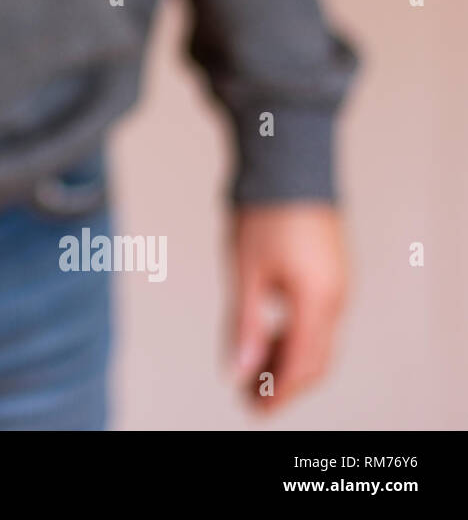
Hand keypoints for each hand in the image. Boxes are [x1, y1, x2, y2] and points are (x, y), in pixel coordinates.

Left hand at [230, 204, 346, 410]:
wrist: (290, 165)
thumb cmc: (264, 213)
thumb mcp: (246, 271)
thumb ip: (245, 324)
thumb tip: (239, 370)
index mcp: (317, 300)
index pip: (301, 365)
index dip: (278, 394)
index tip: (254, 411)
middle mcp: (335, 298)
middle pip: (315, 360)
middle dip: (284, 384)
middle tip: (249, 399)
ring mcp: (337, 286)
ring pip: (319, 341)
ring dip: (288, 362)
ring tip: (252, 372)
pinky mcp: (331, 274)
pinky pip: (319, 321)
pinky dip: (295, 338)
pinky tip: (267, 339)